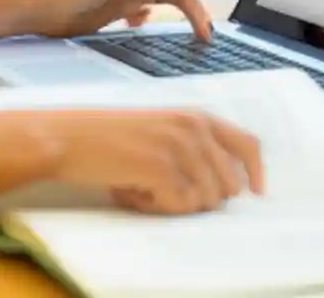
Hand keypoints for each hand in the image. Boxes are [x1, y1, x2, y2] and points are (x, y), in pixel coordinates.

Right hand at [46, 108, 264, 213]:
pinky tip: (130, 189)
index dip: (256, 173)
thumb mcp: (158, 129)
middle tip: (159, 187)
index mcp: (195, 116)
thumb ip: (194, 146)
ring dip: (173, 202)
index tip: (256, 193)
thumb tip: (228, 183)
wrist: (67, 138)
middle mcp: (193, 129)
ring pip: (204, 200)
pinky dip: (154, 206)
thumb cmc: (105, 137)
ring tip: (140, 185)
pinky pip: (178, 206)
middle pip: (228, 185)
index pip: (248, 144)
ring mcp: (179, 148)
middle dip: (200, 197)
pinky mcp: (162, 168)